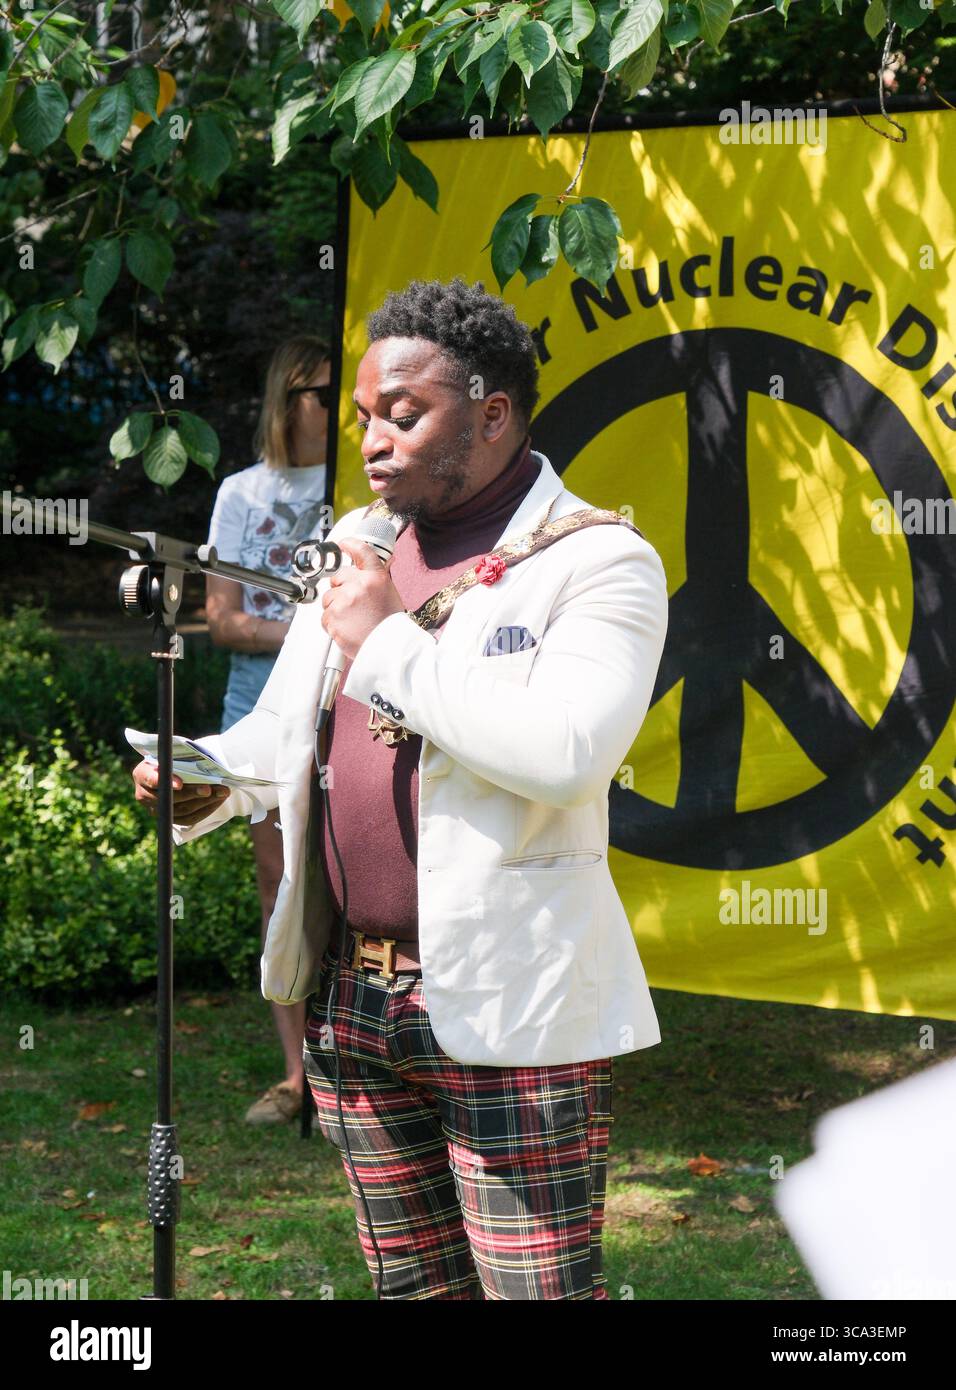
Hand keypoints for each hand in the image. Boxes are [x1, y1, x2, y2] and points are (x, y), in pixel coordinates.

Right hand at [132, 759, 230, 827]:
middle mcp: (144, 794)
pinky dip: (206, 809)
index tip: (180, 783)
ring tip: (221, 792)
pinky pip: (188, 819)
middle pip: (169, 798)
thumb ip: (179, 757)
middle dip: (192, 793)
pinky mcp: (169, 819)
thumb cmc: (173, 758)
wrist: (173, 771)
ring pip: (181, 810)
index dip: (165, 782)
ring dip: (204, 801)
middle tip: (209, 789)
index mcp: (142, 773)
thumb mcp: (173, 754)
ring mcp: (155, 809)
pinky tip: (218, 800)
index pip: (151, 779)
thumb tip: (202, 762)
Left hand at [321, 538, 405, 661]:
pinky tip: (347, 628)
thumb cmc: (390, 625)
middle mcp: (359, 585)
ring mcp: (343, 601)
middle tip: (353, 604)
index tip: (344, 543)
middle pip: (338, 578)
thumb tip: (373, 564)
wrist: (389, 650)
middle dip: (341, 588)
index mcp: (376, 577)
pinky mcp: (332, 617)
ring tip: (353, 620)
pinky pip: (324, 616)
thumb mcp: (389, 594)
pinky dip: (332, 623)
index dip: (350, 545)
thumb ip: (376, 579)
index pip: (362, 551)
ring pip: (328, 598)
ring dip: (336, 607)